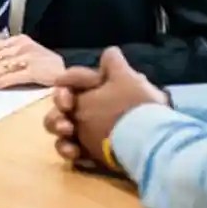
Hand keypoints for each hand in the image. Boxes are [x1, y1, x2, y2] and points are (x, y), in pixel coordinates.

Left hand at [0, 34, 65, 88]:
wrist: (73, 75)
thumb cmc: (48, 69)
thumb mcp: (28, 56)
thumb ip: (10, 58)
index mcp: (20, 40)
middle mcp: (24, 45)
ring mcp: (30, 56)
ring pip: (1, 66)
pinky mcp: (36, 69)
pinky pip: (13, 75)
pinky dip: (1, 81)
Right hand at [51, 47, 167, 169]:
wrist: (148, 144)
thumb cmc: (134, 108)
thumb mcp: (126, 79)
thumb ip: (113, 64)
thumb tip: (110, 53)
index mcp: (102, 90)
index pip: (75, 80)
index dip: (66, 81)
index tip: (62, 85)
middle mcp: (94, 109)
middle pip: (64, 105)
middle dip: (59, 108)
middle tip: (65, 115)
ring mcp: (89, 132)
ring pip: (62, 126)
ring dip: (58, 126)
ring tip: (66, 132)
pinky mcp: (90, 154)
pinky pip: (70, 149)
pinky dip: (68, 149)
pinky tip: (74, 152)